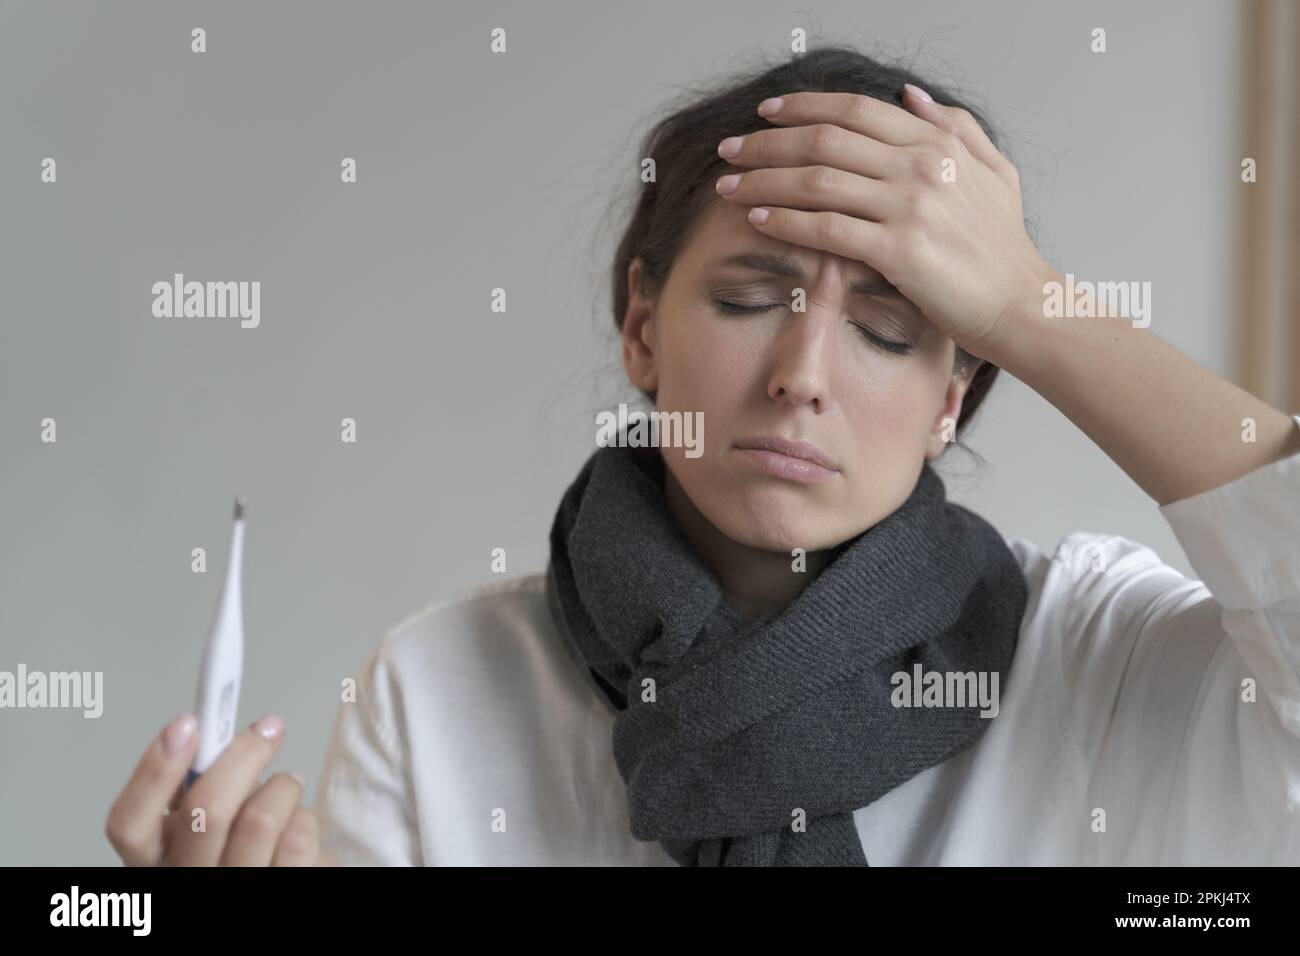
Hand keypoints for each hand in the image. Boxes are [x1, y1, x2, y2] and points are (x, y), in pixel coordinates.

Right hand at [105, 712, 337, 865]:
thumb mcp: (211, 813)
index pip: (128, 822)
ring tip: (286, 786)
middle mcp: (187, 877)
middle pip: (205, 812)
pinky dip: (304, 816)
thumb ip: (204, 783)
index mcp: (154, 858)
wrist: (287, 874)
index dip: (154, 770)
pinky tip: (296, 821)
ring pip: (259, 820)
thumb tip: (216, 733)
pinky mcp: (283, 885)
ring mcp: (235, 888)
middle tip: (268, 728)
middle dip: (244, 755)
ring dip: (283, 787)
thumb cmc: (244, 843)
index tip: (186, 723)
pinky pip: (297, 839)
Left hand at [713, 86, 1056, 358]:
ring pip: (817, 181)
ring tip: (729, 186)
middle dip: (767, 143)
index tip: (766, 113)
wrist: (1022, 304)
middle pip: (825, 141)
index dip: (804, 107)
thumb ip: (956, 127)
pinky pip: (826, 228)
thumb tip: (911, 94)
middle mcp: (922, 167)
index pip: (856, 111)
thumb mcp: (994, 173)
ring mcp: (910, 207)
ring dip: (763, 181)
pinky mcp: (900, 251)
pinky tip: (757, 220)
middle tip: (729, 149)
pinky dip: (785, 221)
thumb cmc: (1004, 248)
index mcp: (938, 144)